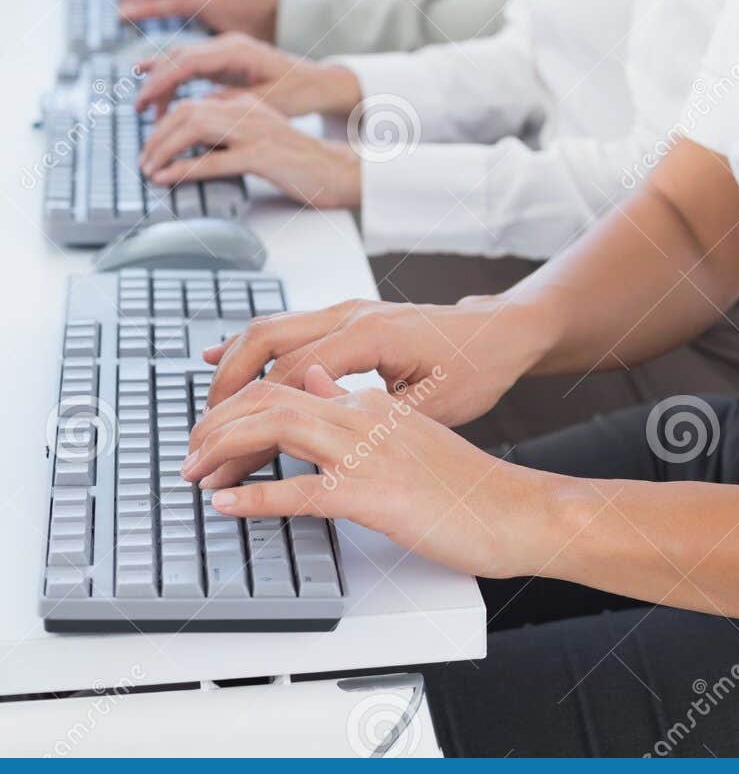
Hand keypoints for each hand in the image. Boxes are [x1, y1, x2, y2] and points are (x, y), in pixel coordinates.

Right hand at [134, 32, 359, 118]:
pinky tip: (154, 86)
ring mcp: (225, 47)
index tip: (144, 102)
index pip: (187, 62)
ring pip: (181, 58)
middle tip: (138, 108)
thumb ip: (229, 103)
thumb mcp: (264, 102)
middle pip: (178, 56)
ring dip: (161, 80)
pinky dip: (172, 75)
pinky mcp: (225, 57)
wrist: (319, 81)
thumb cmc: (297, 93)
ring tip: (146, 108)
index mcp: (237, 51)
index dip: (161, 82)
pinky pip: (191, 62)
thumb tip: (196, 108)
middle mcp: (228, 43)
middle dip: (154, 81)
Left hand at [139, 93, 360, 207]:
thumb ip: (230, 136)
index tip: (149, 146)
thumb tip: (194, 149)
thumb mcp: (259, 139)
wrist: (337, 170)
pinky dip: (183, 169)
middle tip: (142, 160)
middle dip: (156, 135)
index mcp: (246, 104)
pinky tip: (166, 178)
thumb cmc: (299, 161)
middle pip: (187, 112)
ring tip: (148, 169)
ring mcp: (255, 132)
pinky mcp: (262, 156)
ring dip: (163, 149)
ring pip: (194, 130)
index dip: (164, 123)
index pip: (193, 104)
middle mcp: (248, 111)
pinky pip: (213, 160)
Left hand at [182, 366, 555, 579]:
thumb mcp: (405, 429)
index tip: (210, 430)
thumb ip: (355, 405)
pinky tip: (227, 505)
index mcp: (366, 401)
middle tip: (188, 452)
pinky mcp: (372, 493)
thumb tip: (311, 380)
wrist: (512, 508)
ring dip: (222, 449)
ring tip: (193, 472)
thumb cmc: (463, 482)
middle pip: (267, 397)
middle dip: (216, 422)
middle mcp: (361, 414)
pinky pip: (300, 491)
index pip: (283, 383)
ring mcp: (365, 451)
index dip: (236, 404)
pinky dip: (256, 496)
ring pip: (274, 429)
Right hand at [199, 290, 549, 425]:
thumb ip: (372, 411)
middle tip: (201, 439)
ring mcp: (346, 312)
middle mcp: (350, 315)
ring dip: (231, 368)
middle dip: (224, 390)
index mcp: (369, 336)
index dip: (252, 425)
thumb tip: (315, 421)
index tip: (227, 461)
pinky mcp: (347, 319)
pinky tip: (221, 360)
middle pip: (263, 344)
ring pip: (268, 330)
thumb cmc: (477, 366)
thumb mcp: (432, 404)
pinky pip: (285, 327)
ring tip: (207, 414)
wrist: (503, 333)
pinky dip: (250, 348)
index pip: (288, 379)